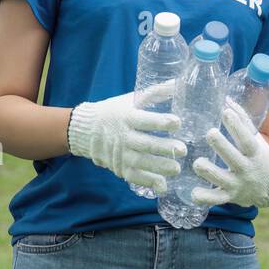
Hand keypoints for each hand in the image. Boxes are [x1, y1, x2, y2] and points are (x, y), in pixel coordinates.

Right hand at [66, 82, 184, 193]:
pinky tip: (162, 185)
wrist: (86, 130)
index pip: (144, 120)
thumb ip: (155, 92)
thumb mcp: (132, 98)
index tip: (177, 123)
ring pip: (141, 162)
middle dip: (164, 148)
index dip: (160, 122)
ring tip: (177, 168)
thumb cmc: (115, 110)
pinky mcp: (119, 167)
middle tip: (182, 150)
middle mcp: (123, 136)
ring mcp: (120, 154)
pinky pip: (134, 176)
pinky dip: (147, 182)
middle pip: (144, 144)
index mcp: (126, 117)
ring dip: (159, 167)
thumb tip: (178, 82)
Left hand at [190, 100, 268, 208]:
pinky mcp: (228, 196)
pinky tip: (193, 193)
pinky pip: (215, 199)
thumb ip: (242, 120)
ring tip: (198, 163)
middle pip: (233, 158)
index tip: (226, 113)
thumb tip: (226, 100)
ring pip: (221, 179)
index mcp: (255, 153)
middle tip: (210, 133)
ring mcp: (237, 184)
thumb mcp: (256, 139)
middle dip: (221, 146)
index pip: (247, 140)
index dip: (237, 126)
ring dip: (209, 171)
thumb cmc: (259, 157)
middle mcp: (246, 169)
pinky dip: (205, 198)